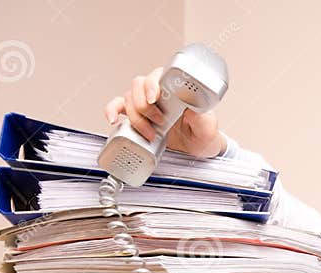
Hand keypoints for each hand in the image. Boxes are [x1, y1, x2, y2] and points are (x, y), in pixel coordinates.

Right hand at [103, 67, 225, 158]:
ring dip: (136, 116)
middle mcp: (159, 93)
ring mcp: (146, 104)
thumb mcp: (208, 128)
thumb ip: (203, 118)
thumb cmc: (203, 135)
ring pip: (129, 98)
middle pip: (139, 86)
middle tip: (159, 122)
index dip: (152, 84)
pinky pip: (117, 106)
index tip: (154, 98)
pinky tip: (113, 119)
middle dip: (144, 105)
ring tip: (150, 133)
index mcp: (176, 90)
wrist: (197, 149)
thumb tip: (192, 107)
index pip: (158, 75)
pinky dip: (112, 110)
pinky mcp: (138, 116)